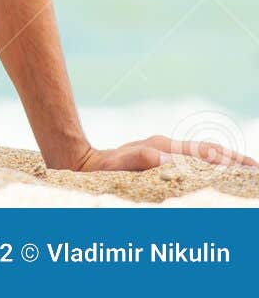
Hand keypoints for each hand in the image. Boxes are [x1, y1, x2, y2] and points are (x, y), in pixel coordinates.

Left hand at [68, 135, 257, 171]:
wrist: (84, 165)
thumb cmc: (101, 169)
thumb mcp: (118, 164)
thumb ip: (142, 158)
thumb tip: (168, 161)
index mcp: (162, 147)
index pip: (203, 154)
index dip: (227, 162)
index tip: (249, 169)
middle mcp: (166, 147)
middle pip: (210, 152)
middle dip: (236, 161)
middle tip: (257, 173)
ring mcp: (165, 153)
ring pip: (205, 156)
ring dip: (228, 164)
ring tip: (250, 173)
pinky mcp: (162, 160)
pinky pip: (194, 163)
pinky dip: (213, 168)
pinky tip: (223, 177)